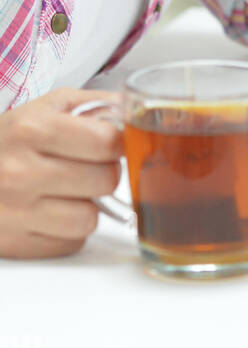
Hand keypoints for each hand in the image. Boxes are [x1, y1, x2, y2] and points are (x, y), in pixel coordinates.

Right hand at [0, 89, 122, 259]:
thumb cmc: (10, 138)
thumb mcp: (46, 107)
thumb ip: (94, 104)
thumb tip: (135, 112)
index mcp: (32, 130)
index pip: (106, 142)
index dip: (118, 143)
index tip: (113, 144)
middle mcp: (21, 172)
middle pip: (105, 181)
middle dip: (105, 172)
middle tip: (88, 166)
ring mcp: (16, 212)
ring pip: (90, 219)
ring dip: (88, 205)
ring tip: (68, 190)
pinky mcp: (15, 243)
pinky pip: (70, 243)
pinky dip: (69, 229)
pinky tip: (52, 211)